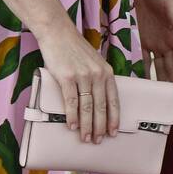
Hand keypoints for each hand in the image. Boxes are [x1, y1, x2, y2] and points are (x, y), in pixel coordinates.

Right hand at [36, 23, 117, 143]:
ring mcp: (83, 76)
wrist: (58, 33)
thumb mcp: (93, 62)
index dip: (114, 117)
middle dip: (101, 126)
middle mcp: (98, 74)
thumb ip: (96, 79)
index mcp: (107, 72)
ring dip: (87, 125)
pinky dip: (72, 115)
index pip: (113, 99)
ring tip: (86, 138)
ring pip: (87, 107)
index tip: (114, 132)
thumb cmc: (74, 49)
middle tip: (98, 140)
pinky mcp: (67, 77)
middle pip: (101, 106)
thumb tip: (95, 102)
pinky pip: (71, 101)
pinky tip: (72, 126)